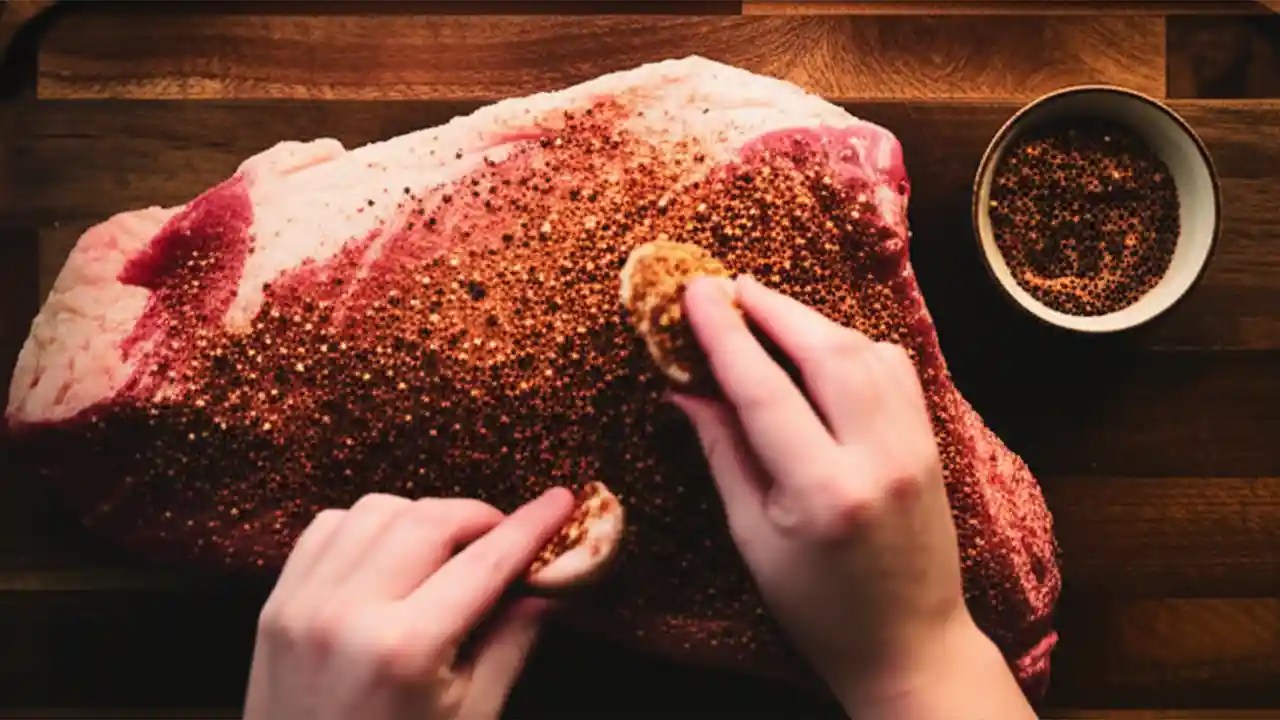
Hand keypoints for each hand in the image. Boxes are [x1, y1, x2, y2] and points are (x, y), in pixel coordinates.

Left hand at [243, 488, 574, 719]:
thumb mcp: (470, 716)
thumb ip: (510, 643)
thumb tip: (544, 585)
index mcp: (405, 650)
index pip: (484, 564)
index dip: (529, 526)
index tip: (561, 501)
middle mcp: (348, 614)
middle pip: (427, 519)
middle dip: (477, 516)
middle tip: (504, 537)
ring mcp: (303, 604)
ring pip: (376, 509)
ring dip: (422, 517)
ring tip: (446, 551)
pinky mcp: (276, 604)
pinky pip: (328, 527)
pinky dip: (367, 526)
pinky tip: (391, 555)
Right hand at [672, 276, 1033, 717]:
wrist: (910, 644)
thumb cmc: (817, 606)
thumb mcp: (753, 536)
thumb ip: (723, 452)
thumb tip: (684, 387)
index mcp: (823, 491)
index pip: (764, 389)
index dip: (724, 334)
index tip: (694, 292)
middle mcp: (878, 456)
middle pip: (824, 351)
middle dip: (771, 309)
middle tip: (727, 286)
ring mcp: (915, 445)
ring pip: (864, 350)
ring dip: (811, 321)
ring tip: (765, 309)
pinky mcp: (931, 442)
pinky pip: (894, 368)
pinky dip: (852, 344)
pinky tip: (821, 345)